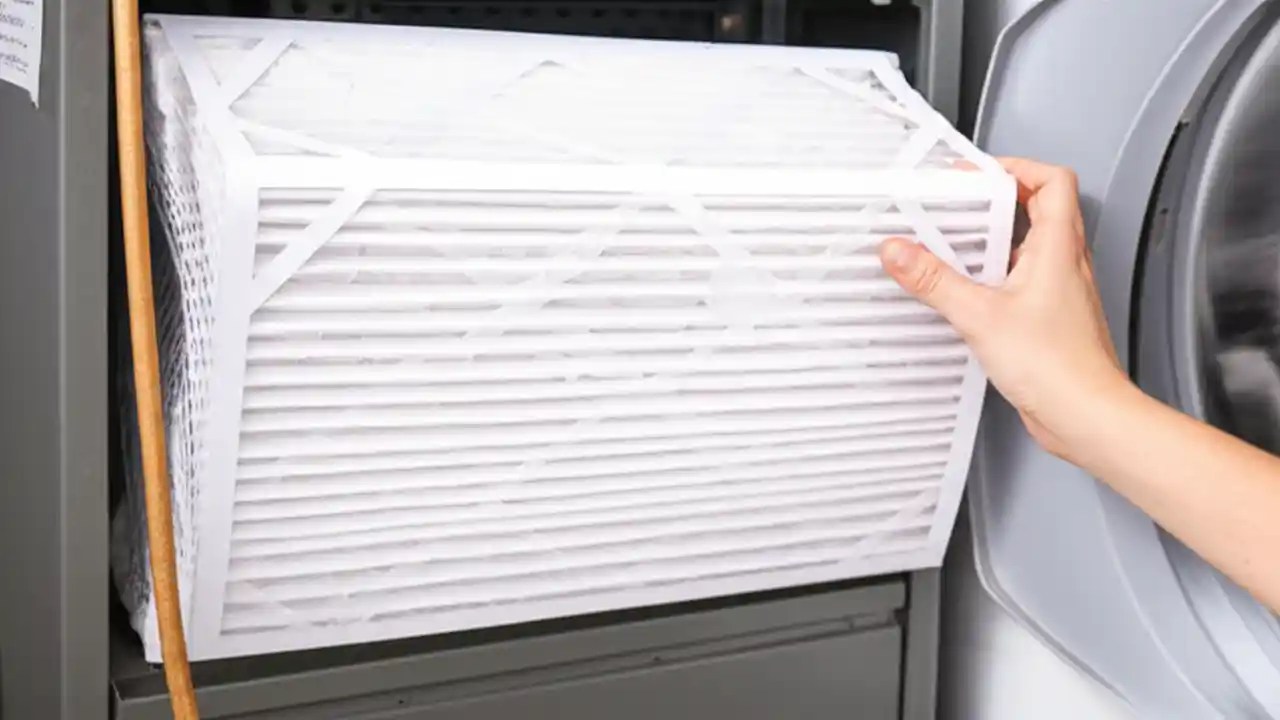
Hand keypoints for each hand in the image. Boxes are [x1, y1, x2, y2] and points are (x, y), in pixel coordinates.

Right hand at [879, 157, 1134, 463]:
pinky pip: (1025, 278)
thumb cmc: (1059, 368)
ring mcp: (1061, 291)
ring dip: (998, 237)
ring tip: (959, 245)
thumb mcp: (980, 316)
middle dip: (999, 199)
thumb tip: (900, 252)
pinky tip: (971, 293)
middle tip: (961, 205)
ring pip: (1033, 244)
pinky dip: (998, 273)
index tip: (978, 176)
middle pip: (1041, 207)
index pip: (1051, 181)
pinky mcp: (1051, 318)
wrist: (1087, 415)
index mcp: (1058, 248)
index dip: (1017, 168)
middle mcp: (1066, 264)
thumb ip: (935, 281)